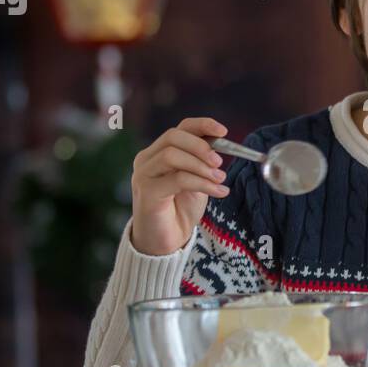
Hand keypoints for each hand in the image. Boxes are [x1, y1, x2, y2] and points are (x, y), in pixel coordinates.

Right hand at [129, 117, 230, 255]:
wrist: (166, 242)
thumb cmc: (180, 209)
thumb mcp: (196, 180)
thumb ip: (202, 162)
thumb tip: (221, 145)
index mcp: (158, 152)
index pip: (179, 128)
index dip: (202, 125)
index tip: (224, 131)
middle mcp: (147, 160)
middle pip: (173, 137)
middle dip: (201, 147)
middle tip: (220, 162)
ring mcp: (144, 175)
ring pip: (173, 155)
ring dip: (201, 166)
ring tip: (220, 180)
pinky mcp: (147, 192)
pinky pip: (177, 179)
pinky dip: (202, 183)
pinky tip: (219, 192)